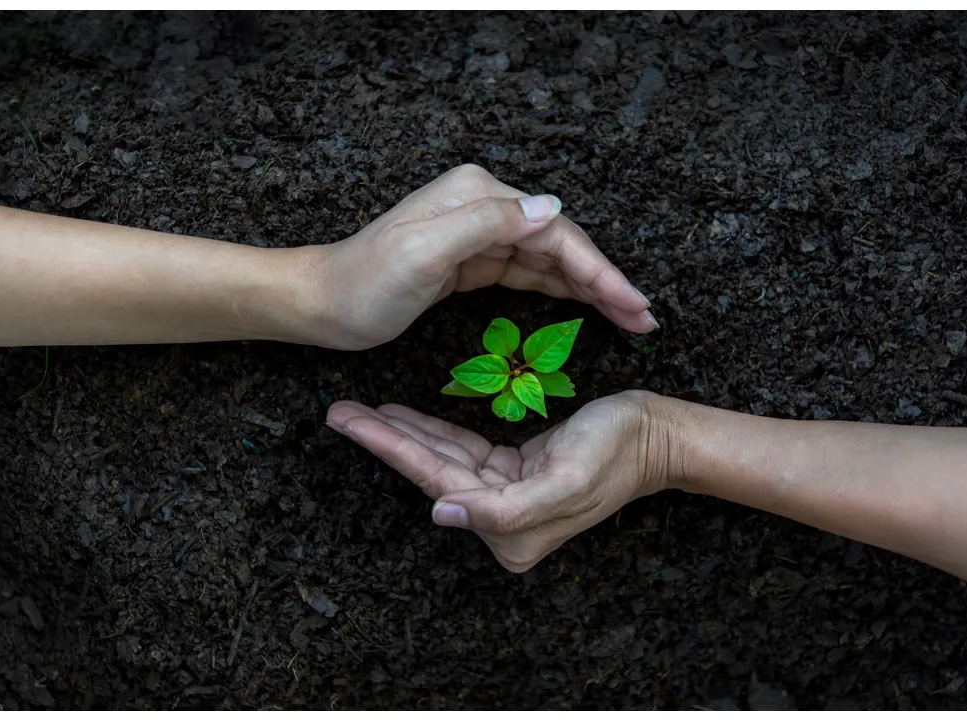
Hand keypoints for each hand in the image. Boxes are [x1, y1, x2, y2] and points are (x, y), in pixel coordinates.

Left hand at [291, 164, 657, 349]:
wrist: (323, 304)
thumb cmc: (366, 283)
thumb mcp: (423, 253)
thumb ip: (486, 225)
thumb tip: (551, 208)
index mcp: (479, 196)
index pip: (555, 232)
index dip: (599, 269)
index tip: (632, 304)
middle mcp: (484, 206)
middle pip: (561, 244)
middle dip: (605, 281)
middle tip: (644, 318)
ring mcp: (479, 233)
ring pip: (549, 261)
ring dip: (590, 288)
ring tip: (628, 318)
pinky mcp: (472, 261)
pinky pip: (528, 274)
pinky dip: (560, 290)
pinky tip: (585, 306)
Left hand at [325, 390, 669, 570]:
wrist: (654, 435)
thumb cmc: (616, 453)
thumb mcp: (565, 482)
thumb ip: (505, 511)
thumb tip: (442, 516)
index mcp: (512, 534)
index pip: (439, 485)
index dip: (393, 451)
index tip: (353, 423)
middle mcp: (503, 523)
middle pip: (433, 474)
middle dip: (385, 441)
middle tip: (338, 412)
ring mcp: (507, 497)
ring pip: (442, 460)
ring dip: (402, 433)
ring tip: (357, 410)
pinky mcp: (513, 472)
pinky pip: (463, 450)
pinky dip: (433, 431)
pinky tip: (400, 416)